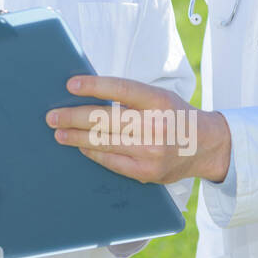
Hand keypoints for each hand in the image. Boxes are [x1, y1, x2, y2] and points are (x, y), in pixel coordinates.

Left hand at [44, 75, 231, 184]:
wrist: (206, 146)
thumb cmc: (174, 115)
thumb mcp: (159, 97)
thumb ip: (129, 95)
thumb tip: (85, 93)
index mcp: (159, 101)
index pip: (122, 89)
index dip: (95, 86)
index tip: (70, 85)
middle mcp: (156, 126)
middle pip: (106, 119)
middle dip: (74, 117)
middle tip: (52, 116)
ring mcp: (152, 152)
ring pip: (104, 142)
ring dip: (76, 137)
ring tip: (58, 132)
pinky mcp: (148, 172)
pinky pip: (112, 161)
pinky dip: (92, 152)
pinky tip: (80, 146)